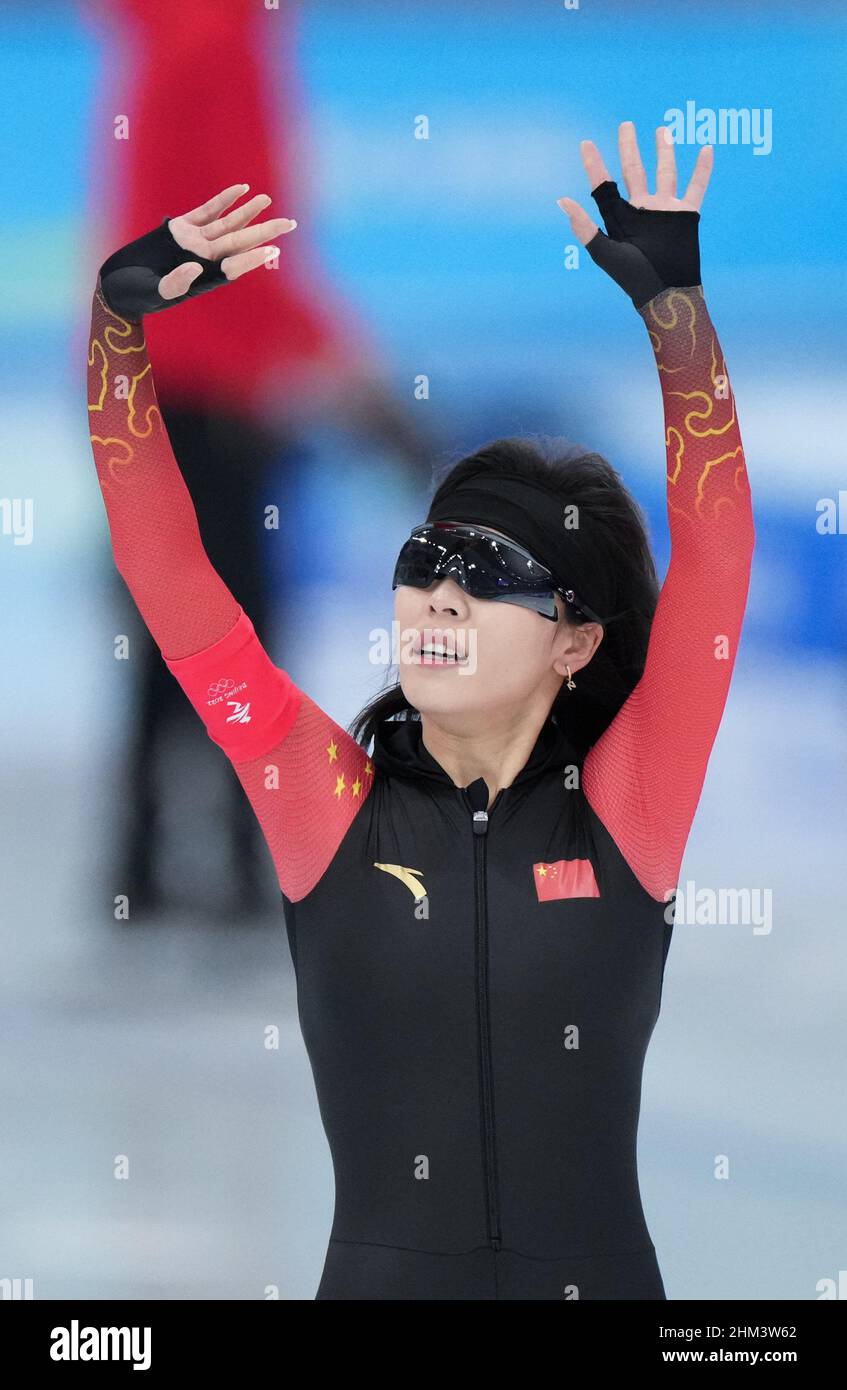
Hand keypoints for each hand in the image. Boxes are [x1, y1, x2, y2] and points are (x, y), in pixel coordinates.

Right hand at [98, 183, 296, 320]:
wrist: (118, 285)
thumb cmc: (135, 295)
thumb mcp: (153, 292)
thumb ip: (173, 283)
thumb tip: (194, 265)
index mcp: (203, 278)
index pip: (234, 266)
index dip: (253, 259)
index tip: (273, 250)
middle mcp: (204, 259)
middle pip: (240, 242)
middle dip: (265, 232)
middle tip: (291, 223)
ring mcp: (194, 242)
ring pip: (227, 224)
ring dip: (248, 212)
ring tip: (268, 200)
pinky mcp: (180, 228)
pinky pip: (207, 211)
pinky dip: (223, 201)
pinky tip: (240, 190)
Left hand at [557, 121, 713, 309]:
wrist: (665, 292)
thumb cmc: (632, 278)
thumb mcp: (604, 252)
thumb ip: (584, 227)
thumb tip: (561, 201)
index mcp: (619, 218)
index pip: (604, 185)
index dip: (595, 165)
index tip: (586, 144)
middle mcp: (641, 210)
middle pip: (633, 171)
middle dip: (629, 148)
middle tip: (626, 125)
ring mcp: (664, 211)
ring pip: (665, 173)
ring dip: (664, 151)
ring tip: (662, 130)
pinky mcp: (686, 215)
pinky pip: (696, 187)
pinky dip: (702, 169)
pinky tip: (706, 149)